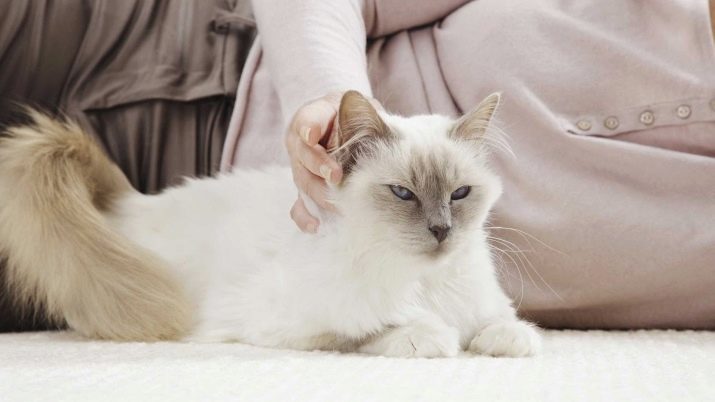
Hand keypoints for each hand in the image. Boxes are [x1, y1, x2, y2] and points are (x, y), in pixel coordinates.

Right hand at [285, 92, 382, 232]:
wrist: (341, 127)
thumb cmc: (353, 116)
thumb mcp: (360, 106)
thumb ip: (366, 114)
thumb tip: (382, 126)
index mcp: (312, 117)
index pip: (307, 120)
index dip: (309, 128)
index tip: (313, 135)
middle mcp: (301, 144)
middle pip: (303, 156)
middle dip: (319, 166)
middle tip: (336, 176)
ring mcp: (300, 169)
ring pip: (303, 182)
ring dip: (318, 194)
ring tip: (336, 204)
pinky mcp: (305, 191)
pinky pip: (299, 206)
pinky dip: (305, 217)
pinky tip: (316, 226)